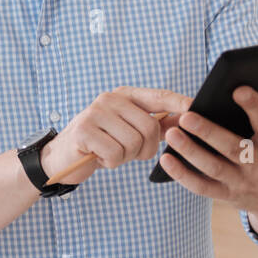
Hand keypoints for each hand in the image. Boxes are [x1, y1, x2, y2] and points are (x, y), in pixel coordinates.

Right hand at [40, 86, 191, 185]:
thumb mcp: (129, 131)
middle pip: (149, 127)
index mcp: (124, 95)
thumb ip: (156, 124)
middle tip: (128, 153)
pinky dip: (111, 162)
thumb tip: (188, 119)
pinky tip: (99, 157)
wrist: (62, 157)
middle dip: (144, 148)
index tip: (196, 108)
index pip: (158, 96)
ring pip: (133, 142)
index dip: (178, 102)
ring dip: (125, 157)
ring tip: (110, 152)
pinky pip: (115, 153)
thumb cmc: (100, 143)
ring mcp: (95, 113)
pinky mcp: (84, 131)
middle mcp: (109, 99)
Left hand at [158, 76, 257, 236]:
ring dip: (190, 151)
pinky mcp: (226, 195)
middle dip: (208, 132)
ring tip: (172, 132)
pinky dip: (182, 175)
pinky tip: (165, 159)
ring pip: (213, 167)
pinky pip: (201, 187)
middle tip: (186, 115)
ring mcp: (242, 182)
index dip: (254, 106)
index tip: (237, 88)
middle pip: (232, 148)